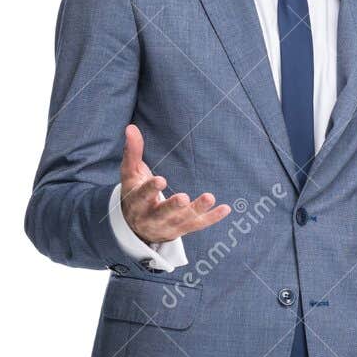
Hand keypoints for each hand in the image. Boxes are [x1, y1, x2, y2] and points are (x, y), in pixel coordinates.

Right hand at [120, 124, 231, 243]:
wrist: (137, 227)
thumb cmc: (134, 193)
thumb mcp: (130, 174)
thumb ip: (132, 152)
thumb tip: (131, 127)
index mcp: (136, 202)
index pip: (142, 196)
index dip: (150, 189)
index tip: (160, 180)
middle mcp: (151, 217)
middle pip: (162, 213)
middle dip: (173, 207)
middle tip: (183, 198)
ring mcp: (169, 225)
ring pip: (183, 219)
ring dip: (197, 210)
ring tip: (210, 197)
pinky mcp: (183, 229)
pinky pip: (199, 224)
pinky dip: (212, 218)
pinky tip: (226, 208)